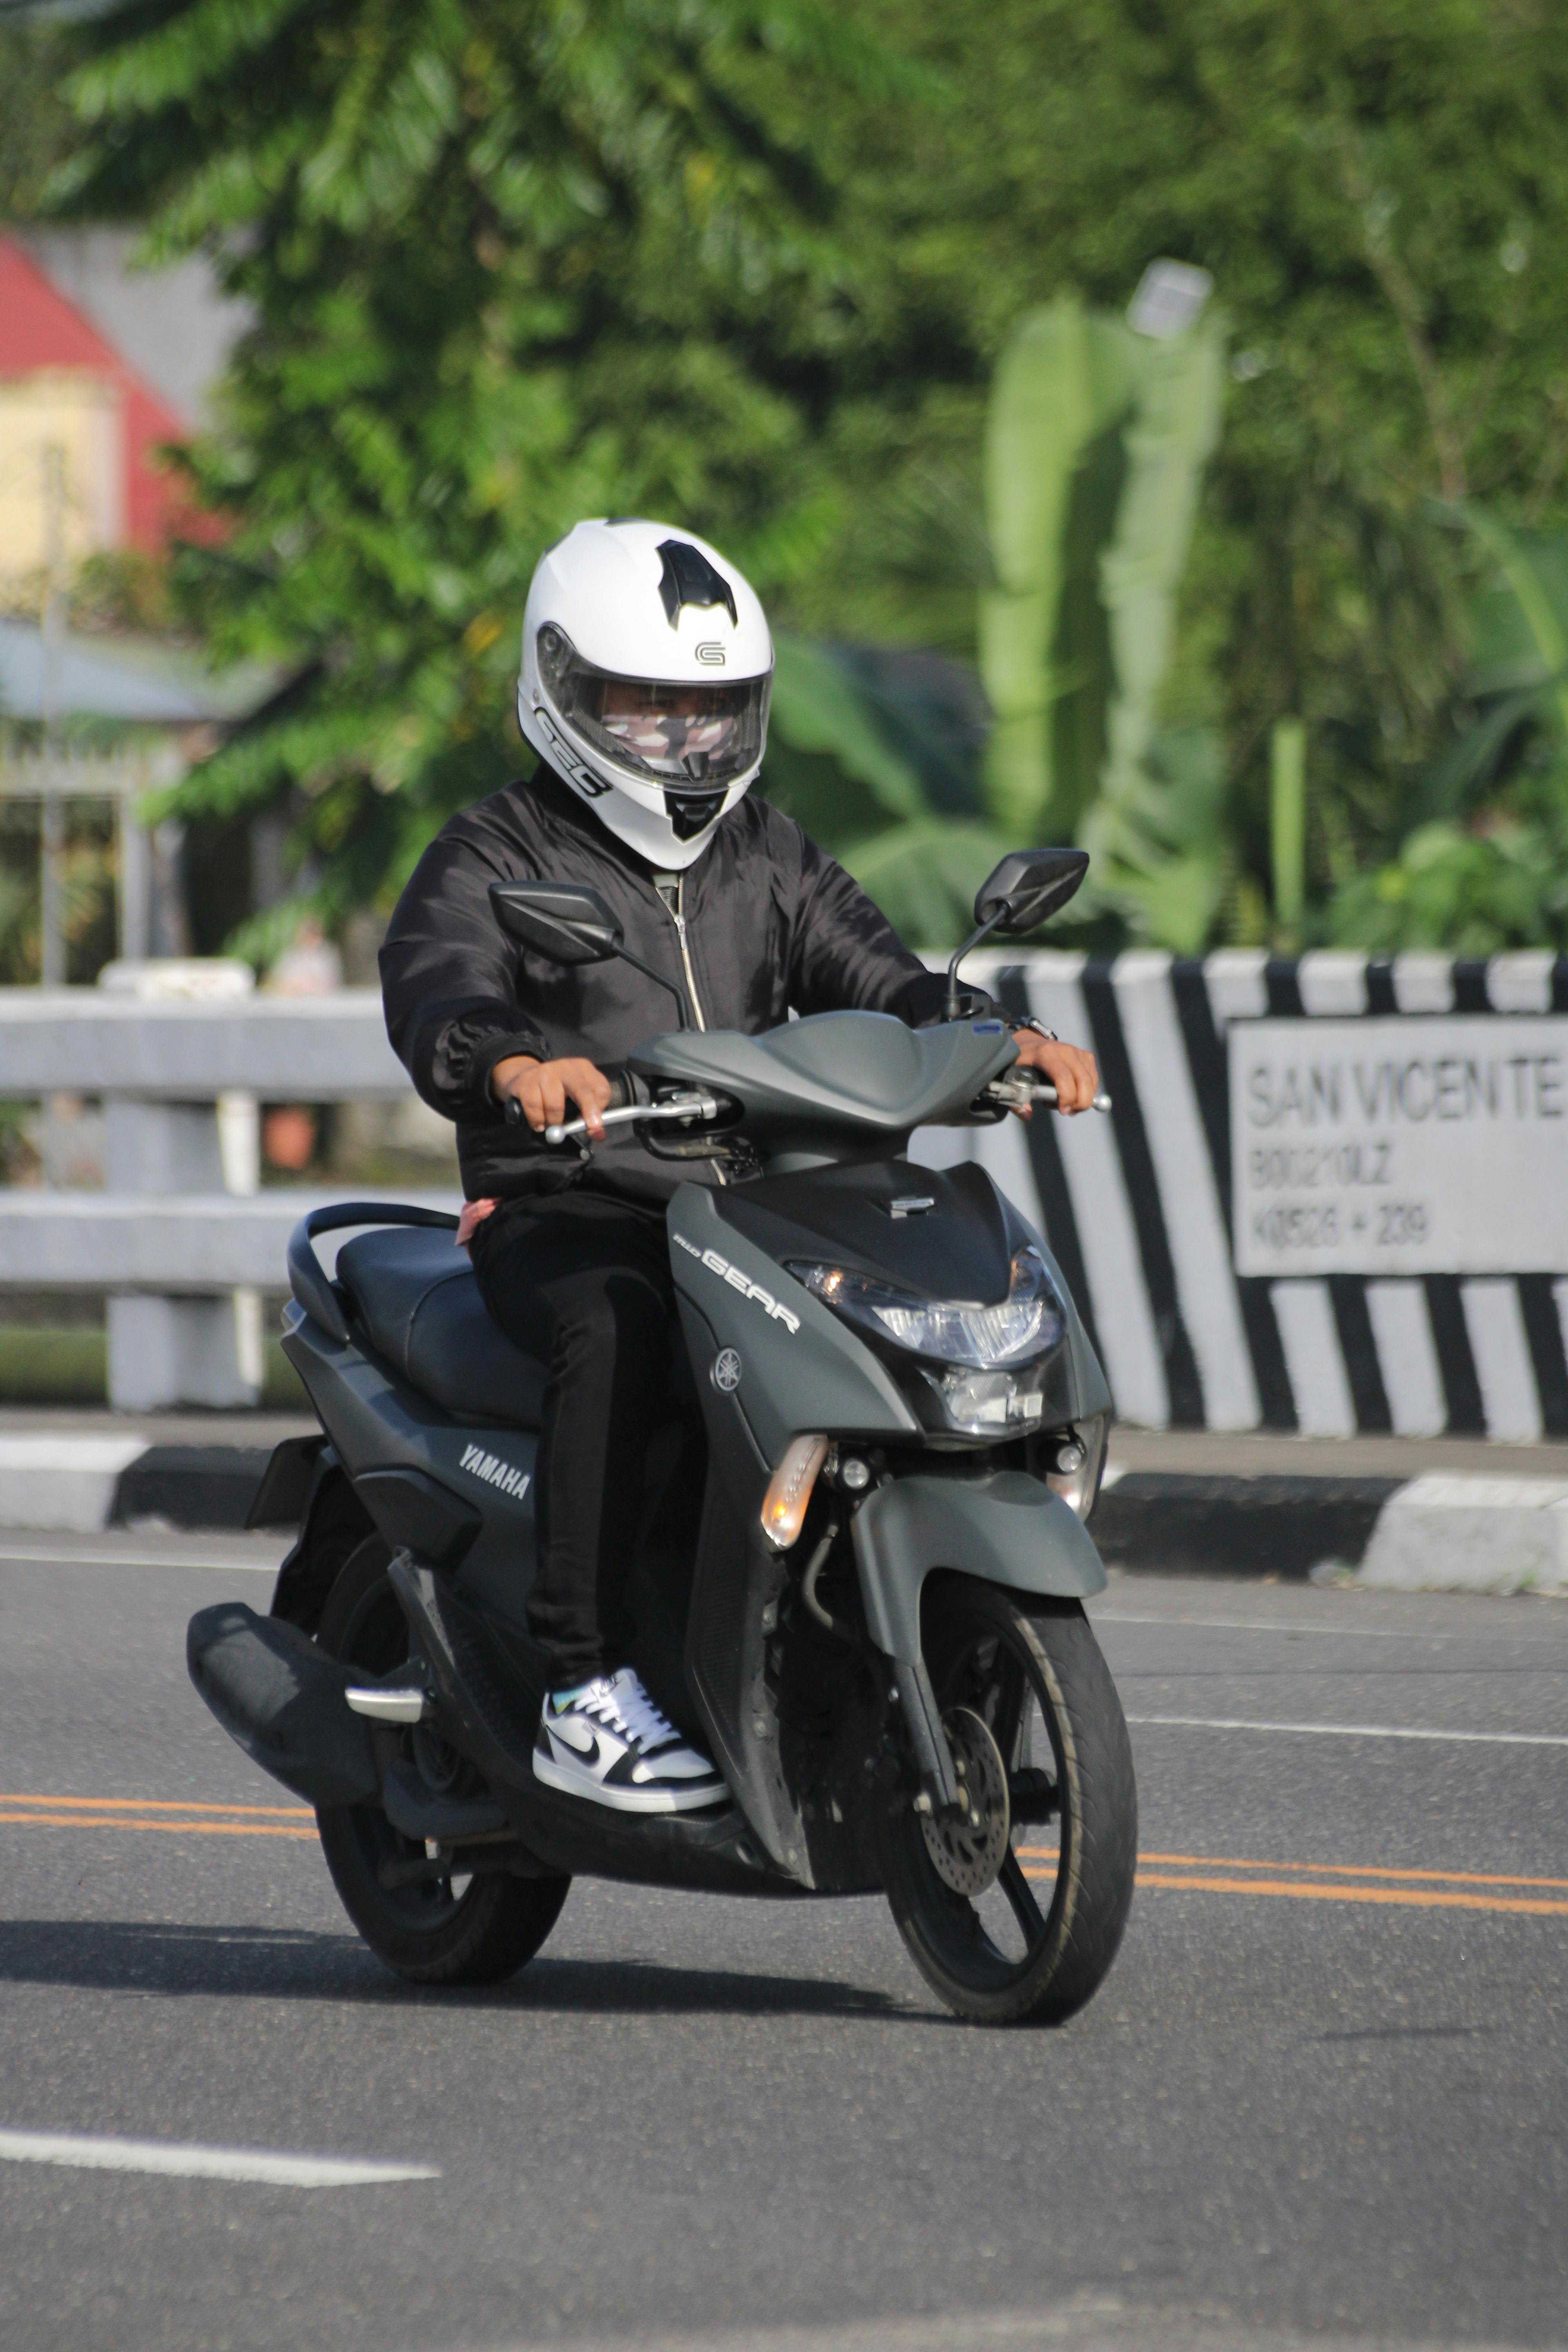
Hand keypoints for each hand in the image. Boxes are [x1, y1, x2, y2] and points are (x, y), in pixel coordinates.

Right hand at [492, 1054, 612, 1139]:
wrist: (526, 1076)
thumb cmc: (558, 1090)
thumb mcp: (578, 1098)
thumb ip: (590, 1116)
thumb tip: (599, 1135)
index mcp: (584, 1069)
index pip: (600, 1089)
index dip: (599, 1108)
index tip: (594, 1124)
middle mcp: (567, 1067)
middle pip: (582, 1090)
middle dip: (588, 1110)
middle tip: (589, 1127)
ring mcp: (546, 1072)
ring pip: (555, 1105)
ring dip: (554, 1122)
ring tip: (552, 1126)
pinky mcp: (527, 1081)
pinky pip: (534, 1107)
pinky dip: (537, 1120)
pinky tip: (539, 1125)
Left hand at [1009, 1027, 1098, 1115]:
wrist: (1029, 1042)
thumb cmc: (1020, 1062)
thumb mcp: (1012, 1077)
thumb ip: (1017, 1098)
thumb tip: (1027, 1116)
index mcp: (1045, 1054)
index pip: (1063, 1077)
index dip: (1066, 1097)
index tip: (1063, 1110)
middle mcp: (1064, 1050)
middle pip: (1083, 1080)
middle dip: (1080, 1102)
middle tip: (1068, 1112)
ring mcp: (1077, 1051)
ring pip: (1091, 1081)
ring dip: (1083, 1098)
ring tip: (1066, 1103)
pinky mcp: (1085, 1055)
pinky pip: (1093, 1078)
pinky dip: (1088, 1090)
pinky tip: (1073, 1093)